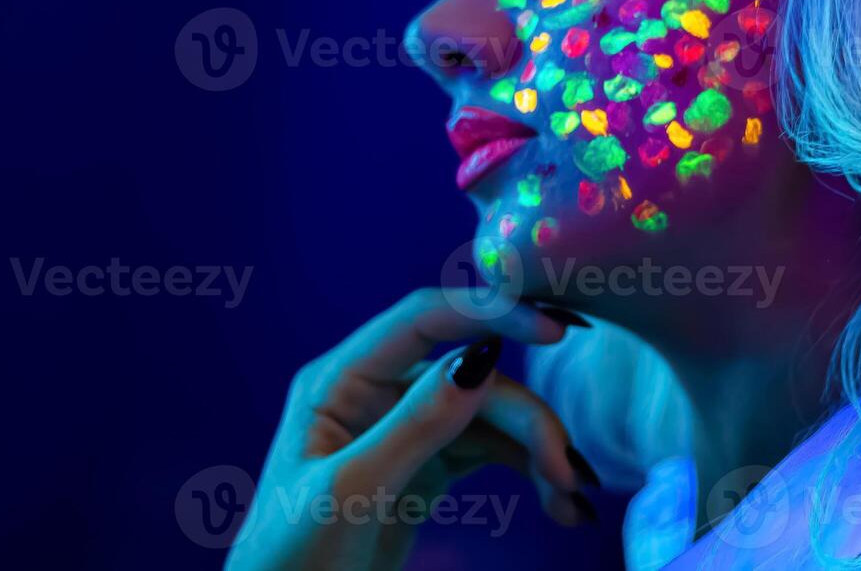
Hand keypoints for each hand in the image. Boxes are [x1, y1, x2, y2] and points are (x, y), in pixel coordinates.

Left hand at [225, 288, 601, 570]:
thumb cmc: (289, 559)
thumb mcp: (351, 491)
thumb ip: (414, 425)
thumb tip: (481, 358)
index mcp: (338, 380)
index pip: (424, 320)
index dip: (491, 314)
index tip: (553, 332)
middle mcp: (373, 393)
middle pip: (471, 376)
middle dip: (526, 417)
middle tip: (567, 470)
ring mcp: (402, 429)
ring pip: (488, 415)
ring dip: (535, 449)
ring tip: (571, 500)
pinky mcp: (426, 468)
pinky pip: (488, 451)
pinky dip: (527, 471)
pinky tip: (559, 503)